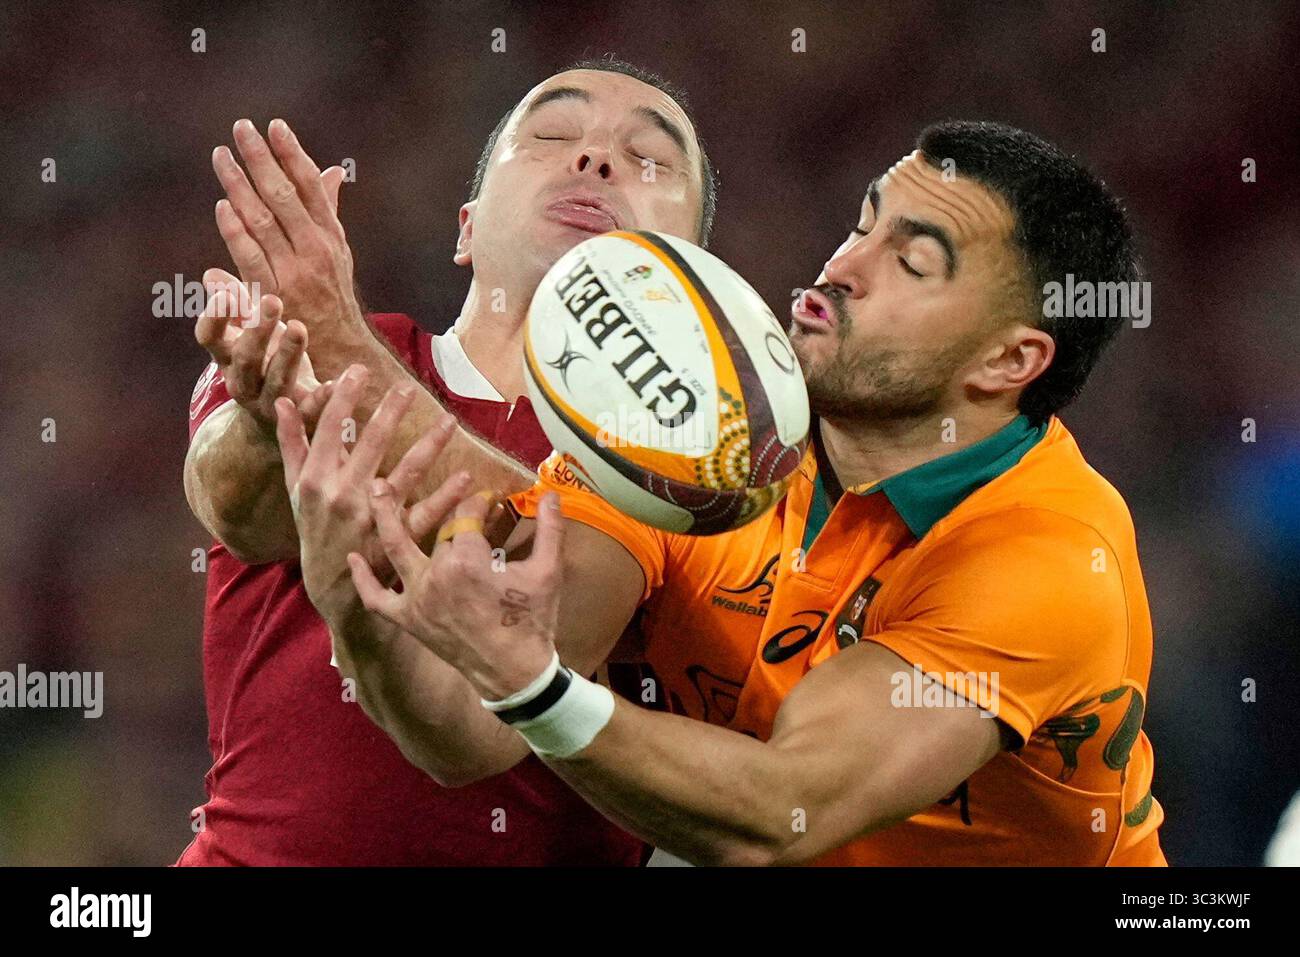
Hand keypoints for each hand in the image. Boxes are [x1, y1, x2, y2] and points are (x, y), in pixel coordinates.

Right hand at [194, 269, 331, 435]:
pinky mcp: (298, 417)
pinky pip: (309, 409)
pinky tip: (334, 383)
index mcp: (226, 357)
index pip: (209, 338)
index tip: (226, 296)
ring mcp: (268, 402)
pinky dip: (321, 397)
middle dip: (257, 331)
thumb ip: (236, 304)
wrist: (277, 416)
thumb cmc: (262, 359)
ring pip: (276, 379)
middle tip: (272, 300)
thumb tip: (212, 274)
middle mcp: (241, 382)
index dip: (214, 318)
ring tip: (299, 327)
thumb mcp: (248, 331)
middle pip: (245, 358)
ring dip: (287, 354)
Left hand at [212, 117, 363, 361]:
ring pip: (263, 220)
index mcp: (331, 236)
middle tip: (241, 128)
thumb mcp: (338, 251)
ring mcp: (295, 272)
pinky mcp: (274, 294)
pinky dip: (236, 230)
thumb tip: (332, 171)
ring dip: (239, 185)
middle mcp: (316, 250)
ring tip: (221, 155)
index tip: (275, 126)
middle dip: (262, 159)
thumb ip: (328, 211)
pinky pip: (251, 256)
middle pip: (285, 196)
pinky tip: (222, 205)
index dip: (292, 154)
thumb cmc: (333, 295)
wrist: (338, 347)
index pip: (311, 186)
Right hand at [276, 370, 472, 624]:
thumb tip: (284, 402)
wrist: (331, 586)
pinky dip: (448, 495)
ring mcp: (372, 518)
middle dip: (389, 412)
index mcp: (314, 480)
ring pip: (405, 473)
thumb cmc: (314, 528)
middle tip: (407, 387)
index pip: (328, 429)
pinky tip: (468, 477)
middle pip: (369, 444)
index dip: (343, 397)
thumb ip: (292, 444)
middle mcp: (342, 496)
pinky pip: (427, 513)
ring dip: (430, 445)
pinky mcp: (397, 539)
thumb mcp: (296, 489)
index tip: (359, 370)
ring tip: (449, 421)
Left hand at [349, 480, 565, 700]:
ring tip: (376, 489)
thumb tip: (552, 495)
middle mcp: (435, 575)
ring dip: (383, 517)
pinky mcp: (408, 620)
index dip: (480, 501)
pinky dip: (363, 579)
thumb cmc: (532, 622)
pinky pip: (377, 599)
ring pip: (394, 549)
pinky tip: (352, 557)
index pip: (467, 515)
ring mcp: (417, 598)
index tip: (491, 498)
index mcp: (467, 560)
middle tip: (426, 478)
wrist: (515, 673)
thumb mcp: (548, 572)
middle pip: (432, 527)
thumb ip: (551, 529)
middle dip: (440, 504)